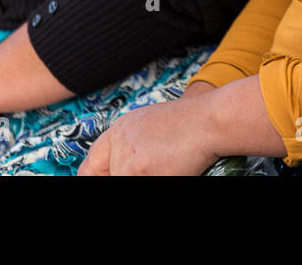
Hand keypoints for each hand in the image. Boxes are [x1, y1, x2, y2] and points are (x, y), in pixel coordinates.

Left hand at [78, 97, 218, 175]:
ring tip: (167, 166)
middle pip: (109, 176)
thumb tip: (119, 170)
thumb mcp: (152, 125)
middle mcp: (118, 144)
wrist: (210, 120)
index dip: (98, 176)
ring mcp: (128, 160)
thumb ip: (130, 146)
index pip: (91, 166)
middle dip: (127, 175)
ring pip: (127, 180)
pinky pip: (146, 181)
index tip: (108, 177)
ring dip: (148, 176)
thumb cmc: (191, 122)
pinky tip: (174, 170)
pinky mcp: (142, 172)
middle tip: (148, 170)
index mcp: (119, 130)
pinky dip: (162, 177)